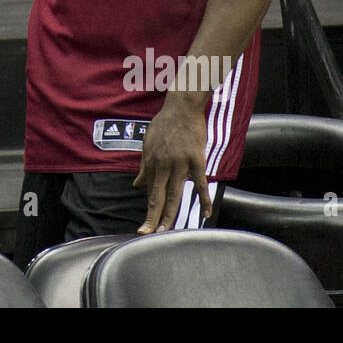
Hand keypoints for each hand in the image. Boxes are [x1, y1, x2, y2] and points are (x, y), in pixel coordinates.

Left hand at [131, 91, 210, 233]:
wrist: (181, 107)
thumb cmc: (164, 124)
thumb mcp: (147, 143)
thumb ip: (143, 166)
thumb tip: (136, 185)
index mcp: (152, 162)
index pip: (150, 192)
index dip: (147, 212)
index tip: (143, 229)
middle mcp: (164, 165)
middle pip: (160, 196)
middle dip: (155, 218)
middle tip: (150, 236)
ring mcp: (180, 163)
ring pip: (176, 193)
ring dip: (171, 214)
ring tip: (168, 231)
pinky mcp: (197, 160)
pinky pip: (200, 183)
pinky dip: (204, 199)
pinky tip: (206, 214)